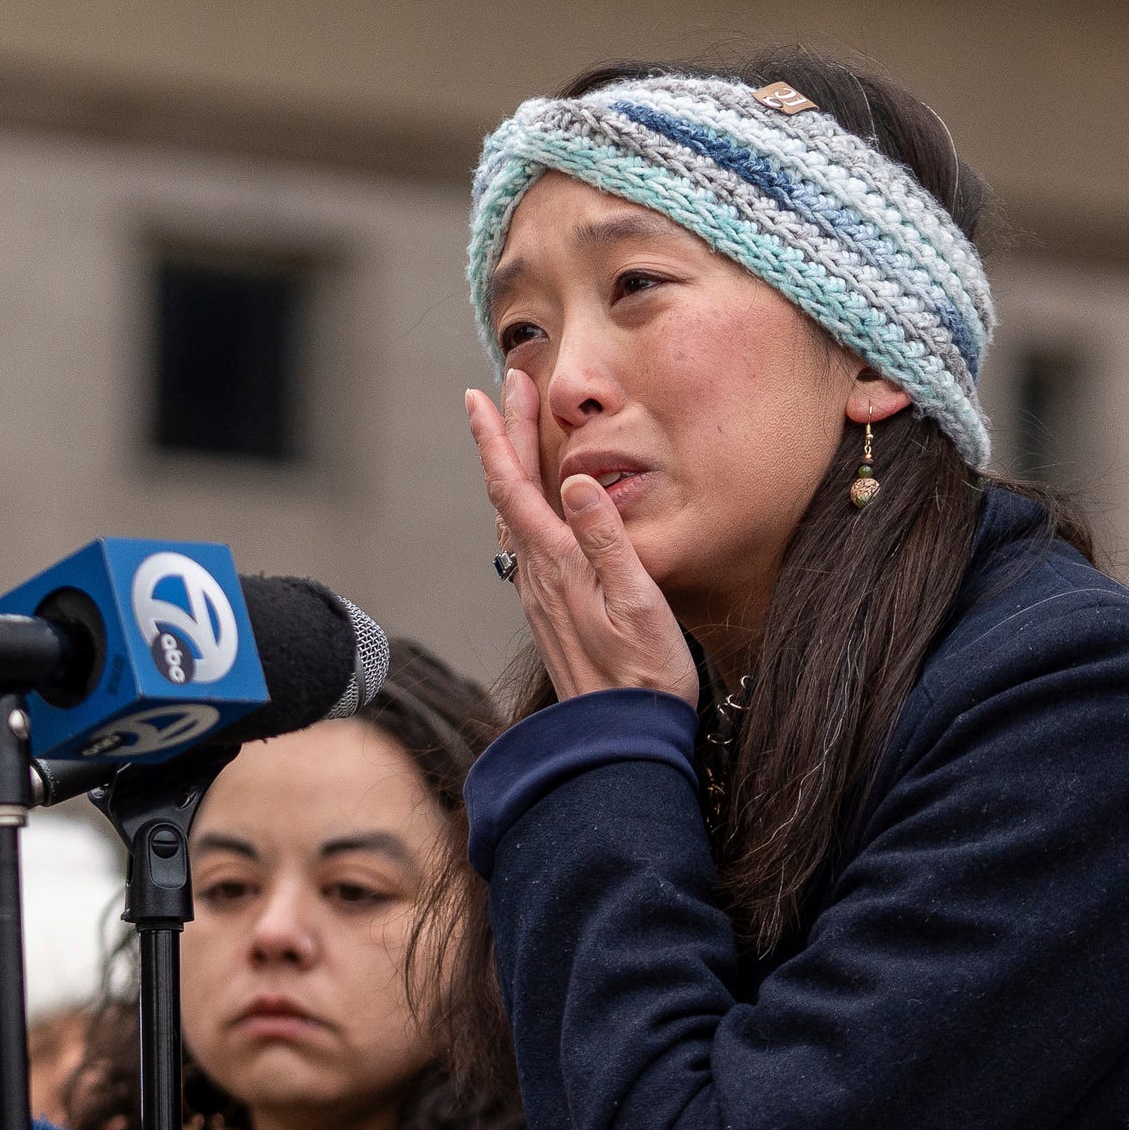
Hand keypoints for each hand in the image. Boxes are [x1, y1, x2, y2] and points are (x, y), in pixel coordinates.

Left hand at [467, 369, 696, 704]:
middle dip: (504, 437)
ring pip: (512, 516)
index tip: (485, 394)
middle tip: (506, 388)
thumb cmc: (643, 676)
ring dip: (509, 468)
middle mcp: (537, 577)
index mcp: (557, 565)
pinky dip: (521, 505)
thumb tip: (575, 480)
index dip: (498, 438)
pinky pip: (524, 542)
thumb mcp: (638, 602)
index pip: (515, 487)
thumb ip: (606, 539)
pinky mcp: (549, 611)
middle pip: (508, 493)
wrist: (621, 741)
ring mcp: (539, 595)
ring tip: (512, 431)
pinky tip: (531, 504)